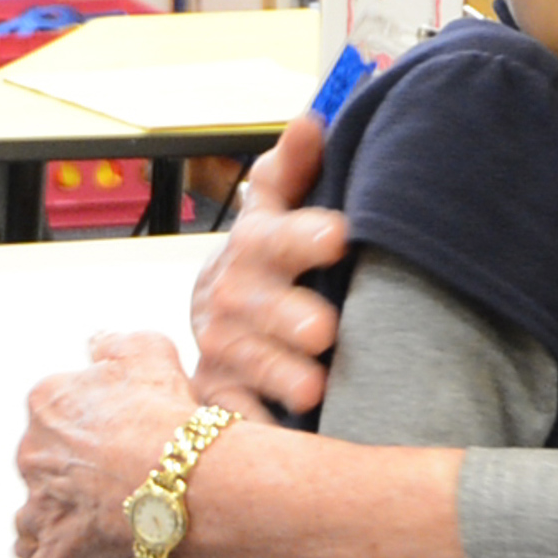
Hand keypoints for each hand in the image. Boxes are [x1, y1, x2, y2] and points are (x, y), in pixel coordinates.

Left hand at [7, 331, 196, 557]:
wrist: (178, 473)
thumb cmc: (165, 408)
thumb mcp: (146, 348)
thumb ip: (113, 343)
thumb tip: (94, 343)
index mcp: (47, 402)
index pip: (56, 405)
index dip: (91, 415)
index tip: (122, 423)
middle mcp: (32, 453)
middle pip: (42, 461)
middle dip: (67, 469)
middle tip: (115, 472)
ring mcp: (40, 508)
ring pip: (30, 517)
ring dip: (45, 520)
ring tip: (73, 524)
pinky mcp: (57, 553)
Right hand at [189, 112, 348, 418]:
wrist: (223, 308)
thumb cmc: (271, 253)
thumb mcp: (281, 204)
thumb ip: (296, 166)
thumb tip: (314, 118)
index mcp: (256, 247)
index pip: (275, 235)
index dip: (304, 235)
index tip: (339, 235)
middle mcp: (234, 297)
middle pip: (256, 306)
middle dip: (288, 317)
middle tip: (324, 329)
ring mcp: (222, 349)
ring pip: (244, 363)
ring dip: (277, 375)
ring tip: (314, 387)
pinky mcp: (218, 396)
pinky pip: (230, 418)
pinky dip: (253, 430)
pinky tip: (279, 439)